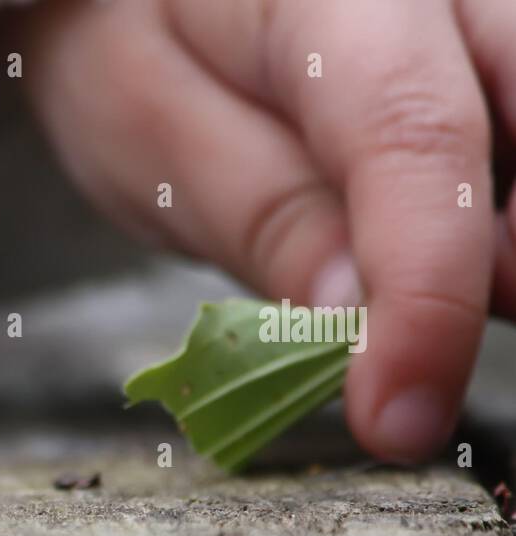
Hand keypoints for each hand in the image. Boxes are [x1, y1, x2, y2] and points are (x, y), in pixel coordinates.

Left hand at [9, 0, 509, 462]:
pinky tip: (420, 258)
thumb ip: (264, 219)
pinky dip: (490, 226)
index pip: (416, 142)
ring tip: (397, 308)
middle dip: (491, 277)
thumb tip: (357, 323)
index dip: (424, 300)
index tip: (398, 419)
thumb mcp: (156, 139)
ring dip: (494, 254)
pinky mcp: (487, 51)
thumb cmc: (132, 46)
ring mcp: (477, 12)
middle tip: (404, 371)